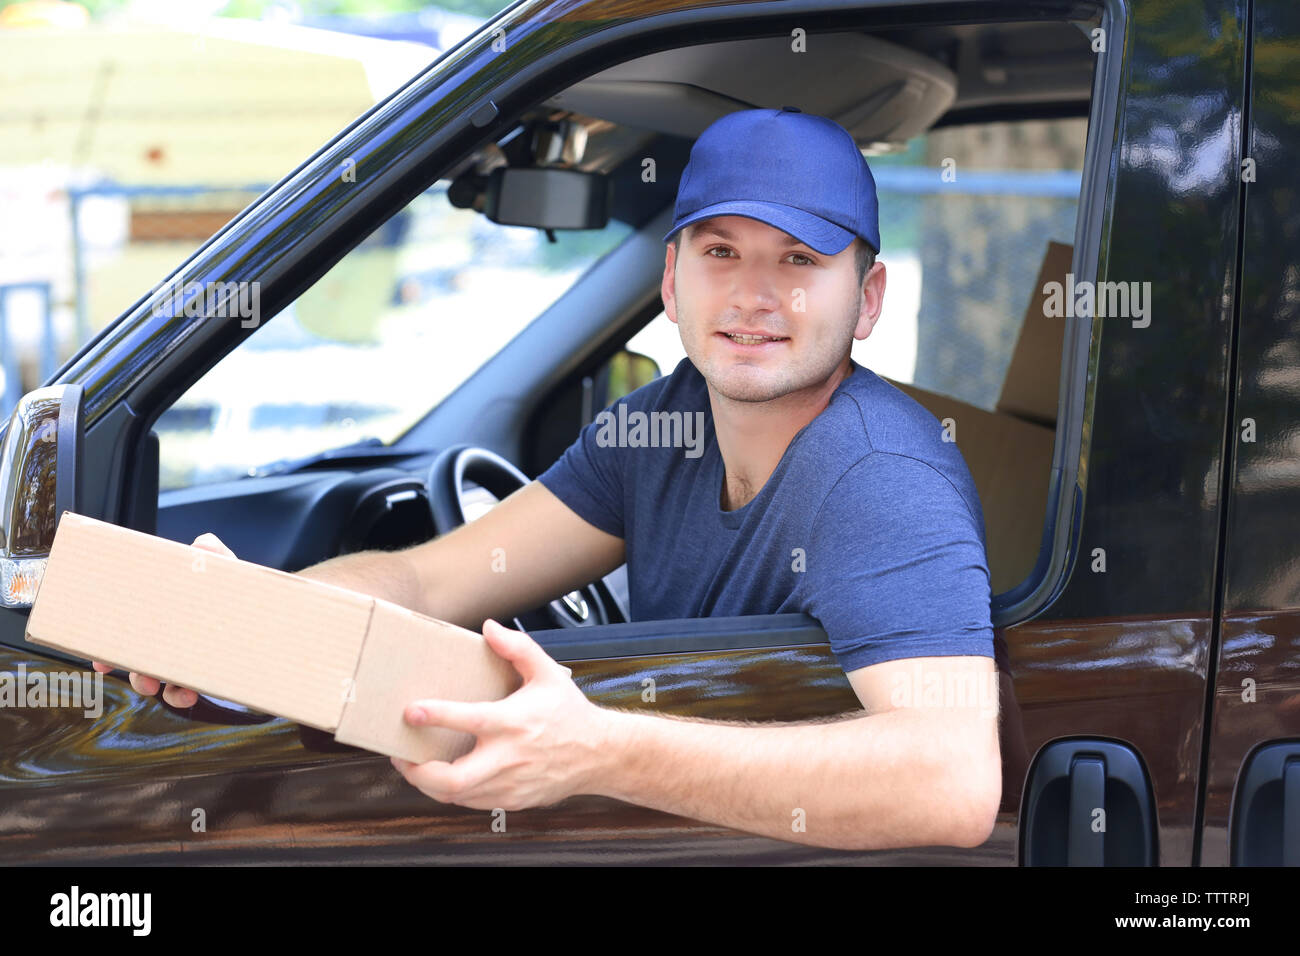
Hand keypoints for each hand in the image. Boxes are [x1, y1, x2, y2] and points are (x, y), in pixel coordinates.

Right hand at [90, 532, 236, 708]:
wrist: (274, 614)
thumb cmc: (239, 587)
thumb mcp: (224, 568)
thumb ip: (213, 553)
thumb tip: (202, 545)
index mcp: (167, 611)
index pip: (130, 626)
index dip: (109, 641)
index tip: (97, 654)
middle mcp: (173, 637)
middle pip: (137, 655)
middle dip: (123, 665)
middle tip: (115, 668)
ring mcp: (190, 657)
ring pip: (157, 677)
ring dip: (148, 684)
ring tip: (155, 687)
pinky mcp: (210, 674)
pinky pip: (187, 691)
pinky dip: (181, 696)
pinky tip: (187, 694)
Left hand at [390, 619, 608, 810]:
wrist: (599, 755)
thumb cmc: (569, 712)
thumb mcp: (548, 673)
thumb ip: (518, 648)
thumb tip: (489, 628)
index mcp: (514, 722)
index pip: (469, 720)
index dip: (436, 716)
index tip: (410, 711)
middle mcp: (509, 757)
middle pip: (452, 779)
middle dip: (417, 772)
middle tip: (400, 756)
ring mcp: (510, 784)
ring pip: (457, 796)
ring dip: (428, 784)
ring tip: (414, 765)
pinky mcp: (512, 800)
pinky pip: (472, 802)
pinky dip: (452, 792)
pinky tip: (444, 776)